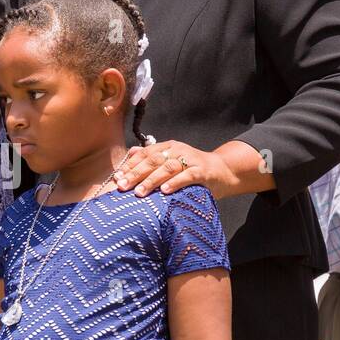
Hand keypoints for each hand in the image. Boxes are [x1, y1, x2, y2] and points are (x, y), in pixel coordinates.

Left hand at [115, 141, 235, 199]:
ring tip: (140, 192)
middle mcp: (177, 150)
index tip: (117, 178)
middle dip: (136, 174)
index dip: (130, 166)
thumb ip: (152, 158)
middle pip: (153, 160)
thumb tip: (129, 154)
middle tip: (122, 187)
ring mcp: (190, 159)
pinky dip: (175, 183)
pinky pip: (187, 176)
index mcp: (167, 147)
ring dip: (152, 180)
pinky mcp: (202, 171)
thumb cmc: (191, 170)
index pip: (145, 154)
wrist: (222, 171)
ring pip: (168, 167)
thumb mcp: (171, 162)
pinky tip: (164, 191)